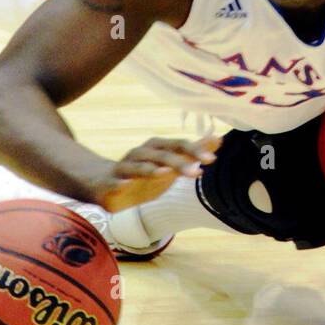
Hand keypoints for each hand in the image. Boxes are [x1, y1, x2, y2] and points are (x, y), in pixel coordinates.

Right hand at [93, 136, 219, 211]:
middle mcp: (141, 154)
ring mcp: (125, 167)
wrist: (106, 185)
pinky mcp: (110, 182)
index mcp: (157, 148)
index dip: (195, 150)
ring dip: (151, 169)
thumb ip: (193, 153)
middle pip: (161, 155)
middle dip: (178, 162)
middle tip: (196, 172)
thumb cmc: (145, 174)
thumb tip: (218, 139)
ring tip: (165, 173)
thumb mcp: (171, 165)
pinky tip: (126, 185)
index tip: (212, 159)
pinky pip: (115, 181)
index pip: (178, 145)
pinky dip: (121, 182)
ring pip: (138, 166)